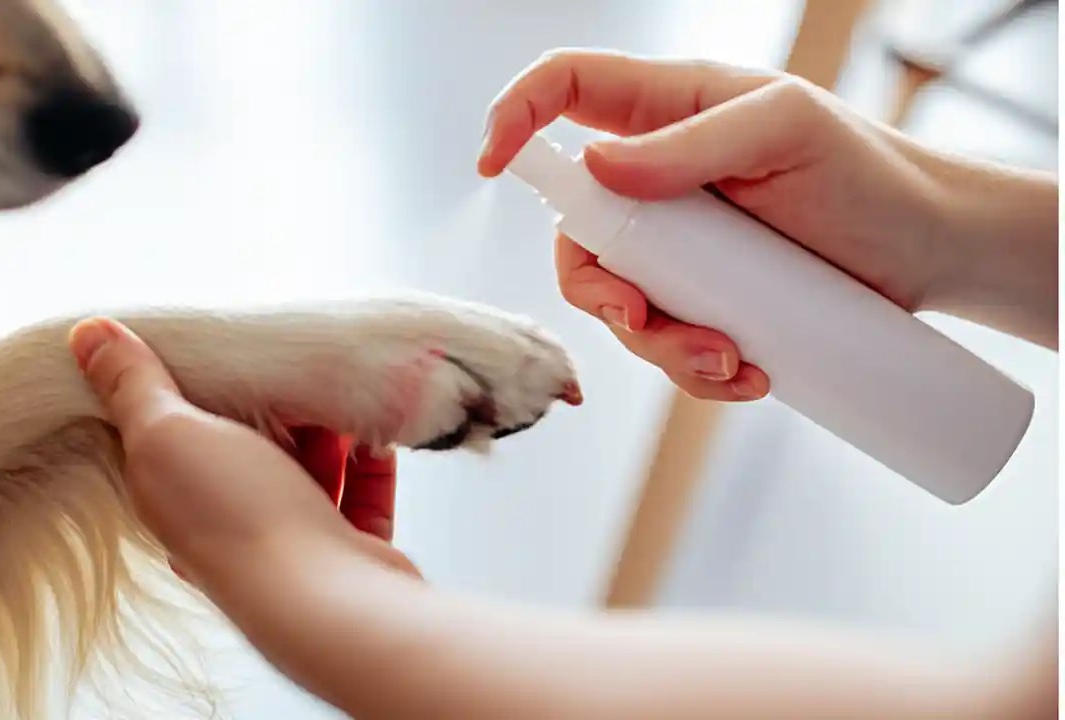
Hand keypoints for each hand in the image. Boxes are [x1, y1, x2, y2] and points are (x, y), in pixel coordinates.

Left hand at [67, 317, 417, 598]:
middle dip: (265, 403)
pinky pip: (358, 489)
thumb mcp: (167, 433)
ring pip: (304, 466)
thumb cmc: (240, 521)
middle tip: (285, 356)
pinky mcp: (346, 546)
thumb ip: (132, 384)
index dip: (184, 390)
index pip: (167, 436)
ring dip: (322, 426)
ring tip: (337, 384)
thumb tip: (84, 333)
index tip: (210, 343)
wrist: (330, 603)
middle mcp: (224, 523)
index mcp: (170, 497)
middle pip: (241, 447)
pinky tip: (375, 429)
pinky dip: (367, 457)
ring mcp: (288, 539)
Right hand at [479, 50, 972, 399]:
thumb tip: (597, 168)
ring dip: (662, 347)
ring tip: (735, 363)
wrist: (930, 251)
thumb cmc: (867, 173)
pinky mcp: (704, 297)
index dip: (515, 116)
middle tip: (648, 324)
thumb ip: (692, 142)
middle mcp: (658, 177)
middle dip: (601, 292)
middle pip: (576, 232)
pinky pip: (664, 342)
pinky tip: (751, 374)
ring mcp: (678, 244)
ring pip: (619, 302)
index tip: (490, 166)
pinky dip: (694, 371)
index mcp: (668, 111)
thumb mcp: (784, 132)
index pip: (565, 90)